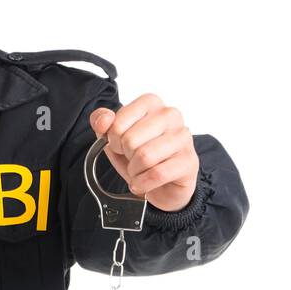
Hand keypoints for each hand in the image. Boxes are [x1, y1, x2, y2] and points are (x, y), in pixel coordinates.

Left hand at [90, 93, 199, 212]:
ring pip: (144, 157)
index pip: (117, 123)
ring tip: (139, 172)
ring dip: (135, 172)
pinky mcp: (189, 161)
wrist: (163, 186)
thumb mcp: (114, 138)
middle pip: (130, 140)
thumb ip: (101, 123)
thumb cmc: (140, 157)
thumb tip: (104, 121)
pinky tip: (144, 183)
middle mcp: (170, 115)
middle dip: (126, 157)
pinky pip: (158, 174)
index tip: (120, 145)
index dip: (113, 141)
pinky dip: (144, 183)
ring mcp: (183, 137)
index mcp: (150, 103)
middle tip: (133, 160)